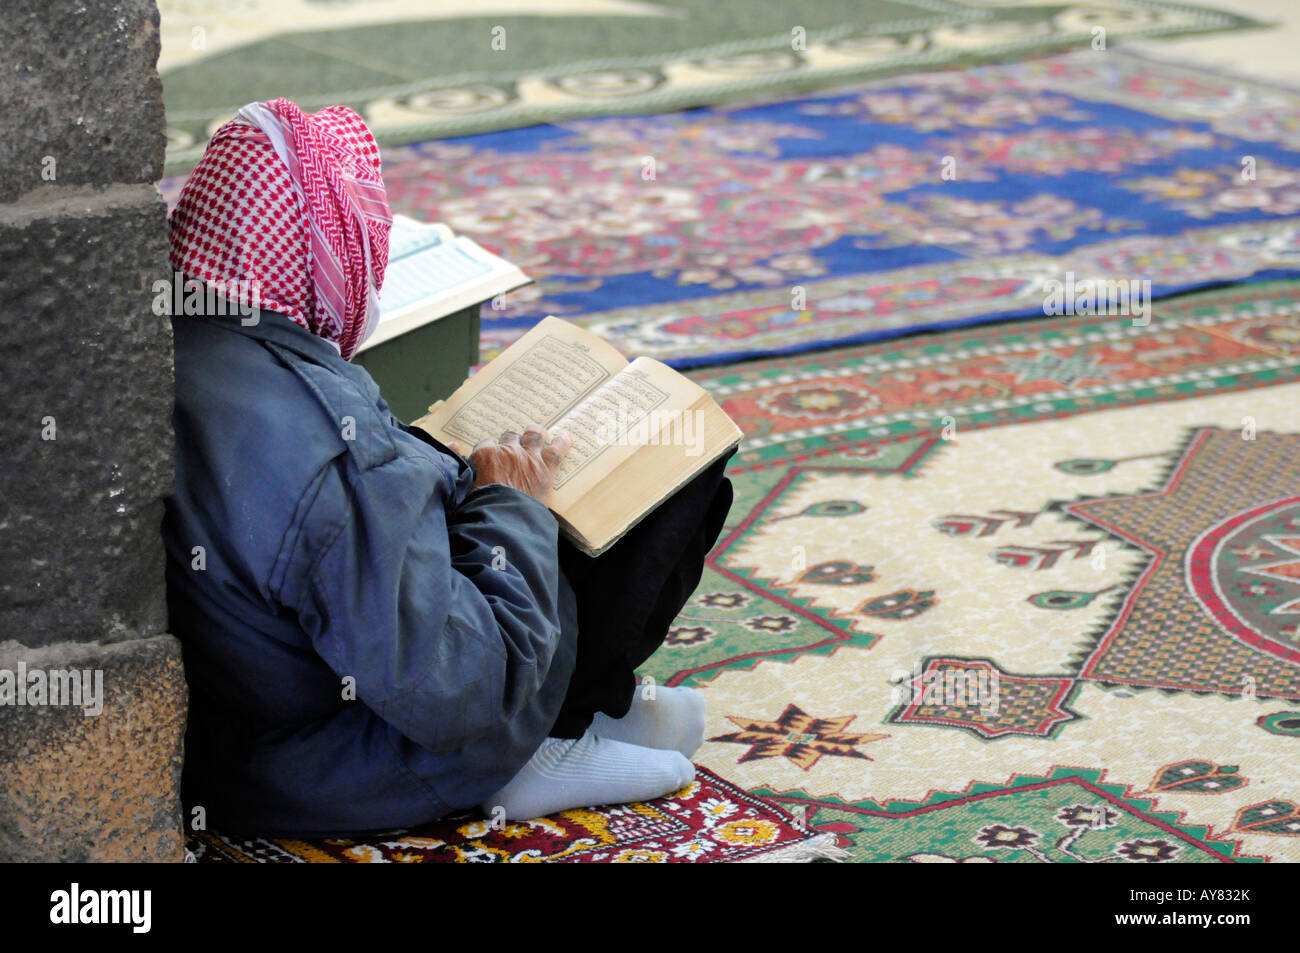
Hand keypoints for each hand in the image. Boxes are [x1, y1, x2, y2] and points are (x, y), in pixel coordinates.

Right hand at [450, 423, 570, 505]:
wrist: (505, 524)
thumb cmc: (480, 510)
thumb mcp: (462, 488)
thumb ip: (458, 465)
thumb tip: (451, 445)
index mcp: (485, 454)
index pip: (486, 444)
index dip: (488, 452)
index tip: (490, 459)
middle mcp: (507, 450)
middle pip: (509, 437)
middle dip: (510, 443)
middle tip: (512, 452)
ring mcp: (528, 457)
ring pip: (533, 435)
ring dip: (533, 435)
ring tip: (535, 435)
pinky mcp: (546, 468)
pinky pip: (557, 448)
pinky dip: (562, 442)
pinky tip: (564, 438)